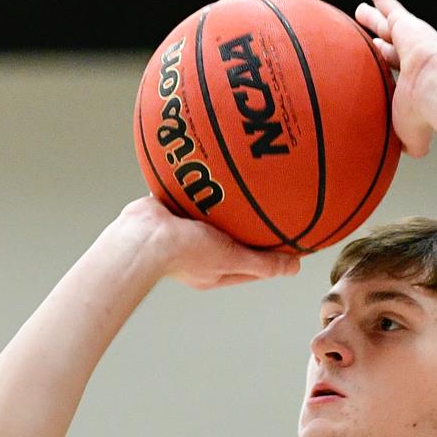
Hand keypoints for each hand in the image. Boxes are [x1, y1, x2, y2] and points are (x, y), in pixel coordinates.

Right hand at [116, 197, 300, 290]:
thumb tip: (295, 268)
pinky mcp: (172, 208)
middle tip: (272, 203)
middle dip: (249, 223)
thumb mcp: (231, 258)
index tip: (290, 237)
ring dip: (227, 200)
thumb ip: (262, 264)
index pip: (250, 263)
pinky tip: (218, 166)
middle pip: (233, 237)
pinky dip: (204, 183)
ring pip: (214, 213)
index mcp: (213, 269)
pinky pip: (193, 194)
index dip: (271, 253)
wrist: (141, 235)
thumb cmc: (184, 253)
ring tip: (247, 179)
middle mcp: (199, 250)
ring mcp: (184, 230)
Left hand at [353, 0, 436, 157]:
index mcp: (413, 78)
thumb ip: (410, 140)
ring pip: (385, 19)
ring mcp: (407, 36)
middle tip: (368, 27)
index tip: (381, 59)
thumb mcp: (410, 132)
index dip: (387, 62)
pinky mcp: (402, 21)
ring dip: (372, 14)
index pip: (396, 67)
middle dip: (379, 35)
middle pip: (390, 41)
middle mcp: (411, 53)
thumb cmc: (424, 115)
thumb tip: (411, 155)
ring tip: (360, 9)